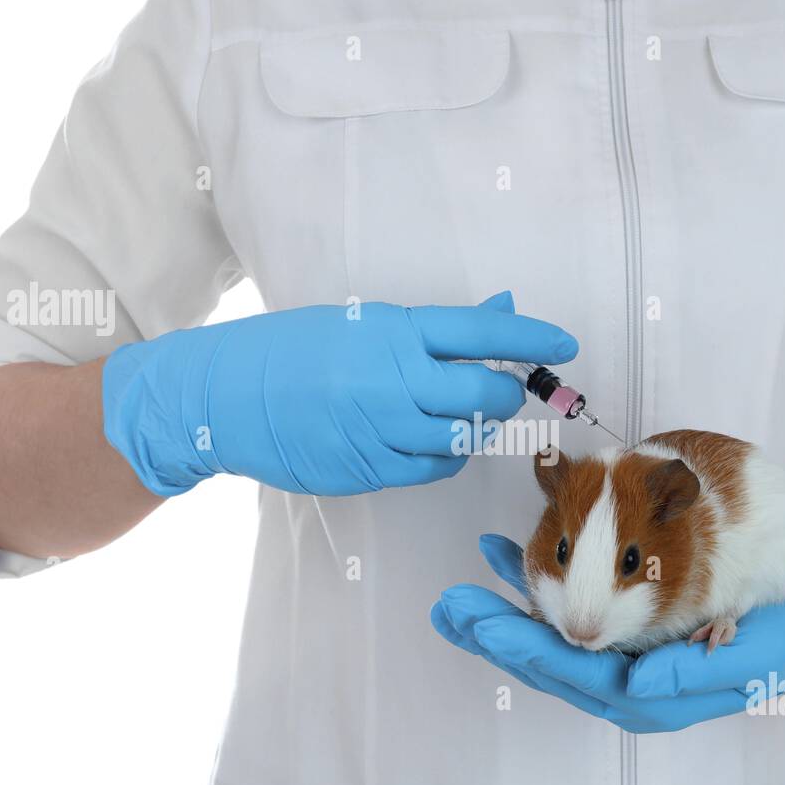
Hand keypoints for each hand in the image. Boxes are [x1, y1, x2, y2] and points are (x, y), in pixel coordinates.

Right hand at [102, 291, 576, 495]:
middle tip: (502, 392)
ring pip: (464, 438)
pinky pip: (433, 469)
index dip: (530, 340)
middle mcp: (392, 380)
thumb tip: (498, 314)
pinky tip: (429, 443)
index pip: (480, 334)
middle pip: (485, 394)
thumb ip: (429, 329)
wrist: (219, 397)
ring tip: (458, 416)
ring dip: (476, 428)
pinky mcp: (369, 470)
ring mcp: (381, 430)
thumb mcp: (358, 323)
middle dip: (507, 395)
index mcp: (390, 332)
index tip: (564, 345)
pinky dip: (445, 457)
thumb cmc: (289, 351)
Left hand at [431, 534, 784, 733]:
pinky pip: (566, 617)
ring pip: (547, 641)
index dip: (527, 648)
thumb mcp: (753, 660)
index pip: (575, 672)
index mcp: (648, 698)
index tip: (485, 628)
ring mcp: (617, 664)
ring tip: (456, 596)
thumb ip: (696, 673)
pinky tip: (502, 559)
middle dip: (496, 634)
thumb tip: (639, 684)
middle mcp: (622, 687)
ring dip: (502, 615)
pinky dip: (532, 589)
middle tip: (449, 609)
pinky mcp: (618, 640)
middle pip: (547, 661)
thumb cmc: (778, 648)